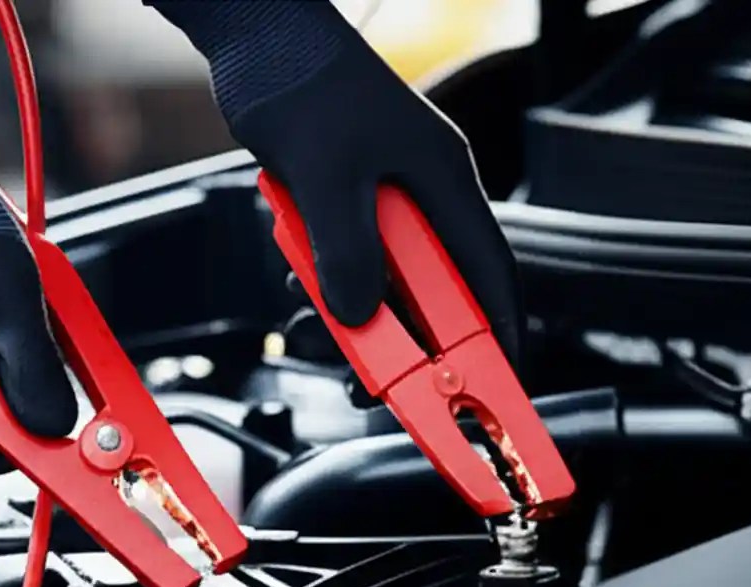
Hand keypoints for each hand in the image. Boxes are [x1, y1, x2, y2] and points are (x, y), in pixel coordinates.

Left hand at [223, 12, 523, 366]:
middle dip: (405, 338)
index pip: (489, 274)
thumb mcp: (324, 175)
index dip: (496, 336)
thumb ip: (345, 252)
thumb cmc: (300, 78)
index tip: (493, 388)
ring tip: (315, 323)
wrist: (254, 35)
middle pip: (433, 289)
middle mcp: (423, 191)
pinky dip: (326, 276)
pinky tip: (298, 275)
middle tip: (370, 377)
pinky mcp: (347, 196)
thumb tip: (360, 317)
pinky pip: (348, 256)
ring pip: (385, 277)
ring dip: (353, 306)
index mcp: (443, 180)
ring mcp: (384, 194)